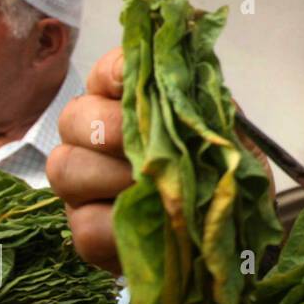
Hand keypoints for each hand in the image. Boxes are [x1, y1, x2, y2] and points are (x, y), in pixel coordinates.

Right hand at [47, 47, 277, 276]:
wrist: (237, 230)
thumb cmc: (225, 172)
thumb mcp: (228, 135)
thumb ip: (206, 108)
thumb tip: (189, 86)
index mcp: (127, 102)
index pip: (107, 72)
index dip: (118, 74)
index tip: (139, 85)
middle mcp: (92, 137)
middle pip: (74, 118)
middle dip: (113, 130)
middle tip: (155, 150)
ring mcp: (82, 185)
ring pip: (66, 169)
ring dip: (114, 178)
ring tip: (159, 190)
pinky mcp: (85, 230)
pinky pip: (84, 224)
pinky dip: (118, 225)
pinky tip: (150, 224)